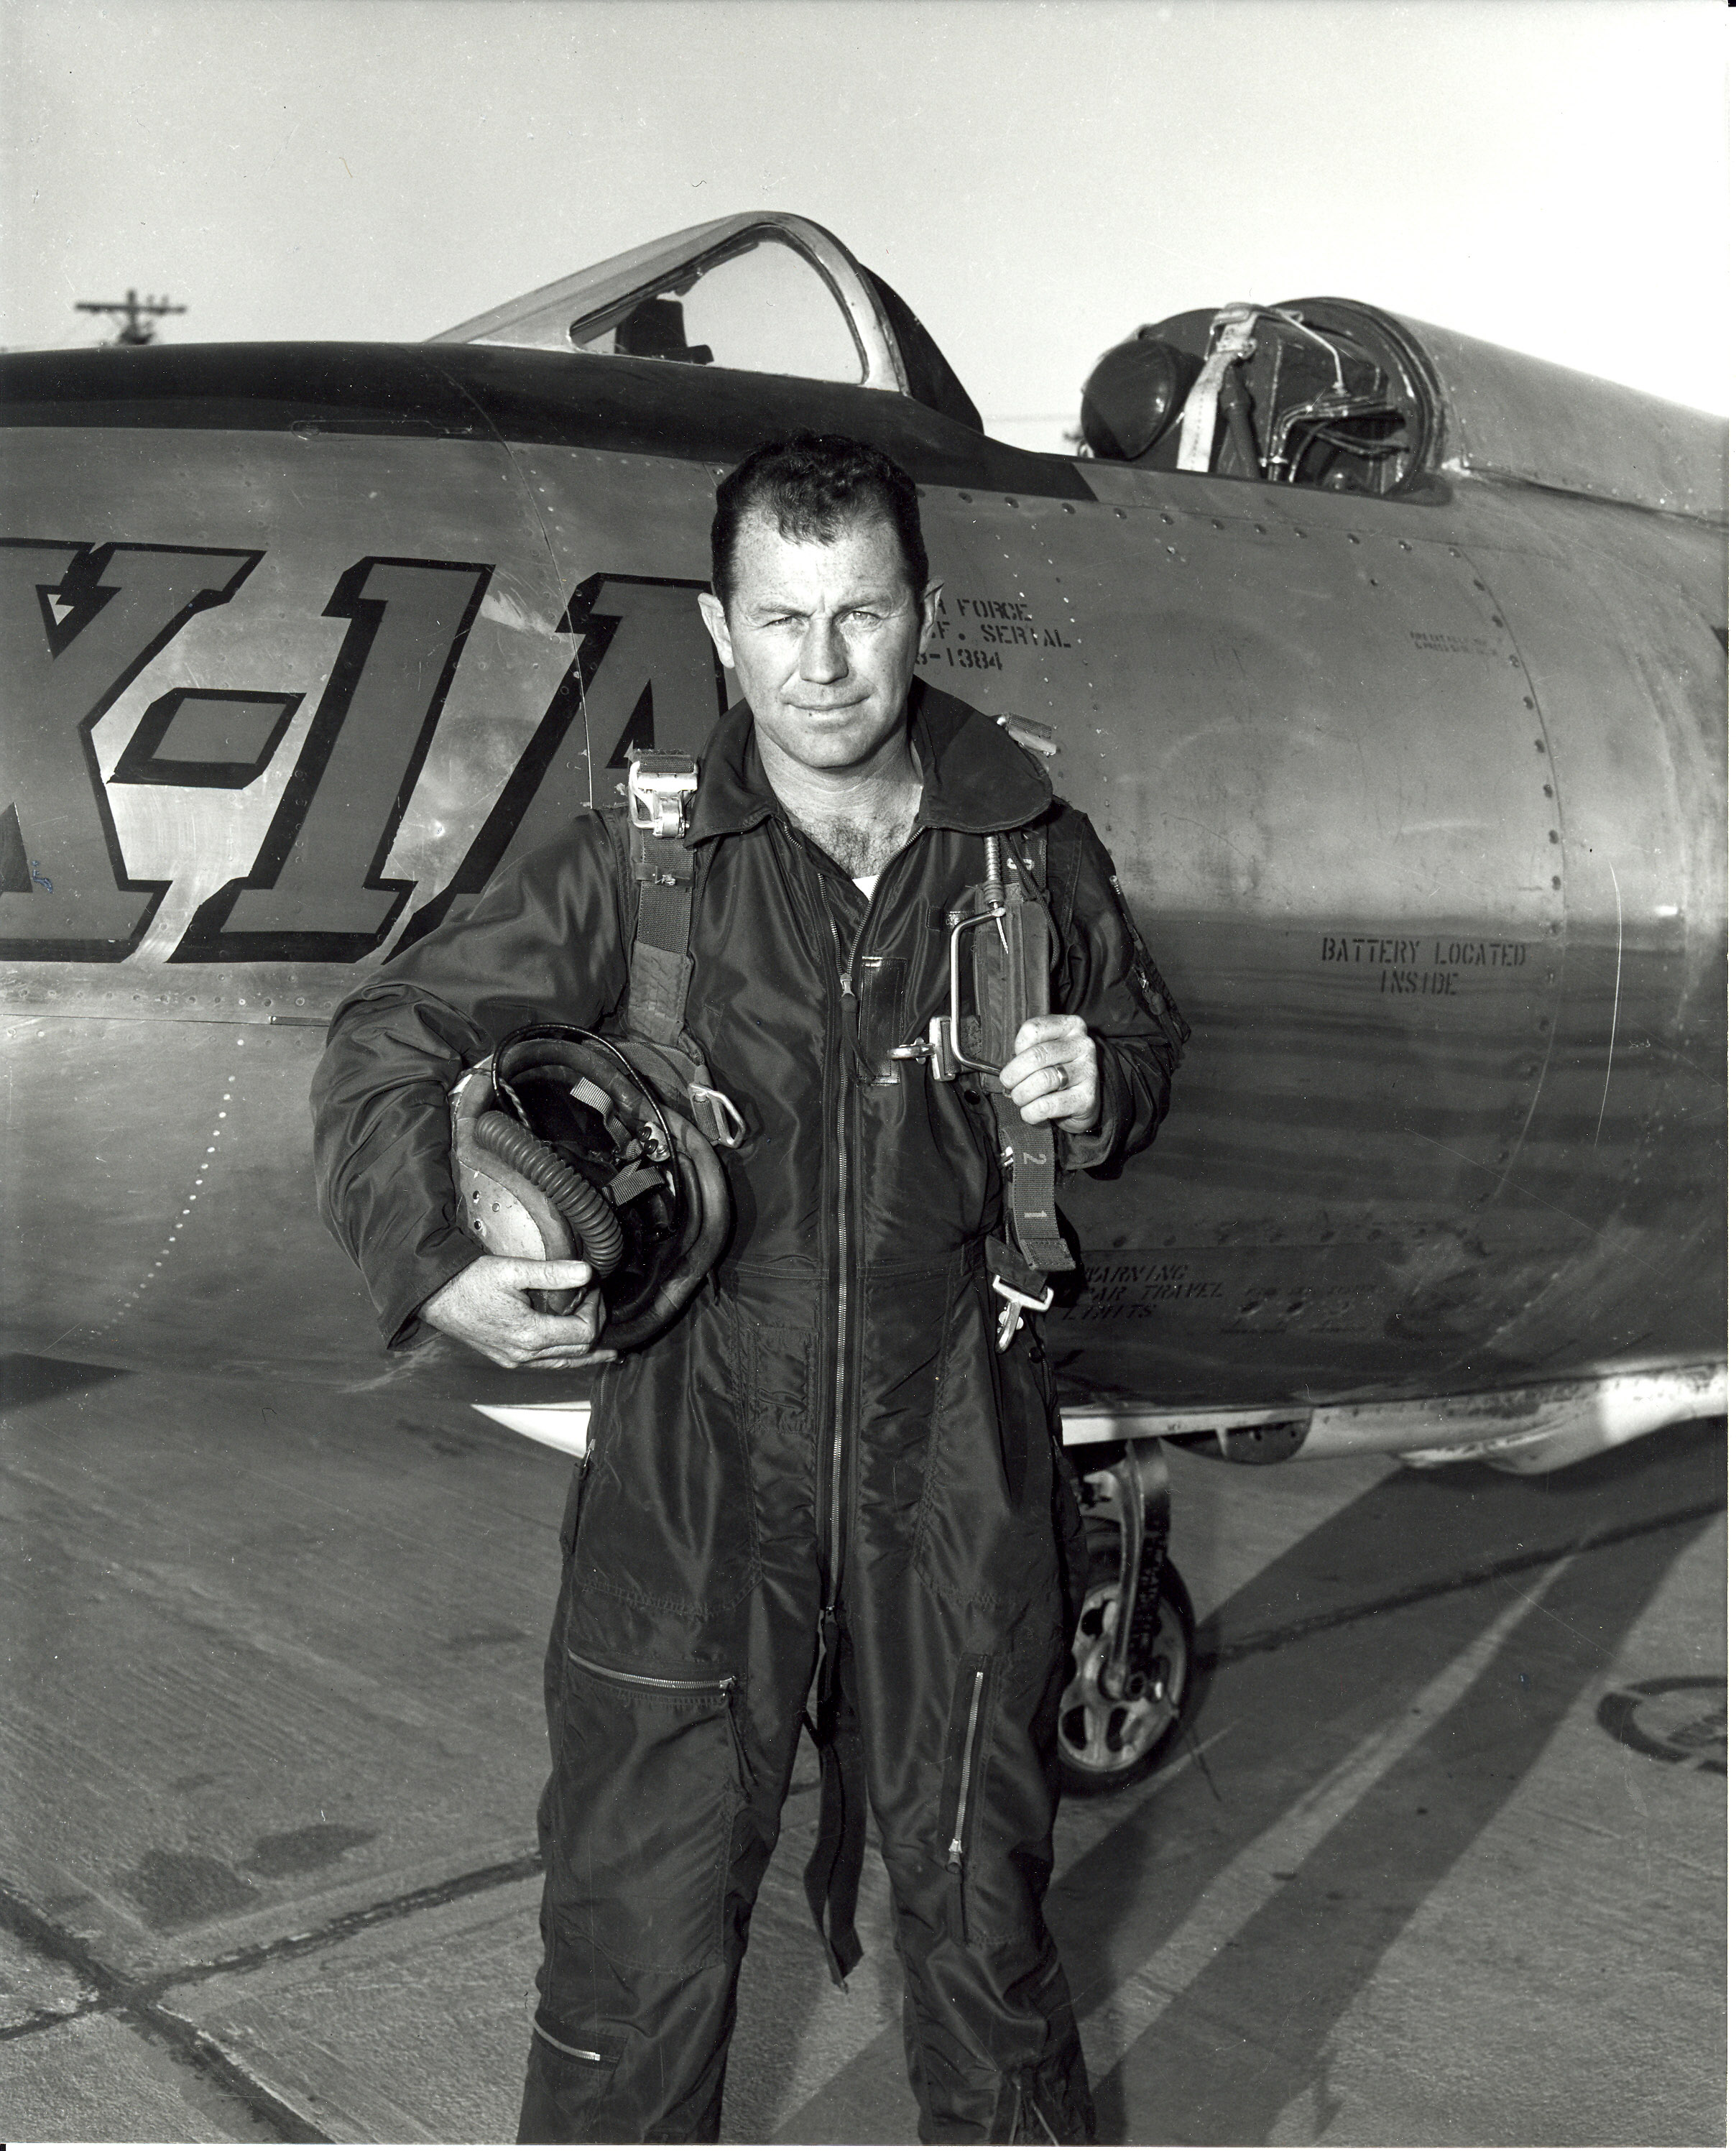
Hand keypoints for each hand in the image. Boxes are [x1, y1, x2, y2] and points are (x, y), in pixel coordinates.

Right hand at [420, 1255, 617, 1371]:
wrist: (434, 1296)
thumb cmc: (469, 1281)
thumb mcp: (511, 1270)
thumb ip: (552, 1273)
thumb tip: (588, 1273)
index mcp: (529, 1335)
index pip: (584, 1332)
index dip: (596, 1309)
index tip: (593, 1286)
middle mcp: (525, 1355)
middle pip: (579, 1351)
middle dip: (595, 1326)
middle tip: (597, 1301)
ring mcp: (514, 1360)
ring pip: (564, 1363)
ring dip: (587, 1352)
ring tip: (608, 1349)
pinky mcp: (506, 1358)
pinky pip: (546, 1363)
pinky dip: (566, 1357)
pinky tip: (573, 1351)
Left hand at [999, 1014, 1098, 1133]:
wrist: (1082, 1101)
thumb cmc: (1057, 1070)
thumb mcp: (1046, 1050)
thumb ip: (1030, 1048)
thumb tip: (1009, 1069)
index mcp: (1071, 1026)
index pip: (1033, 1029)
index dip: (1017, 1047)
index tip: (1017, 1057)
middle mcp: (1083, 1045)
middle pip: (1036, 1056)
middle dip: (1013, 1074)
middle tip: (1008, 1083)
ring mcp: (1088, 1071)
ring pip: (1042, 1081)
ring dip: (1021, 1094)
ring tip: (1019, 1098)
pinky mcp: (1086, 1099)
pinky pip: (1048, 1105)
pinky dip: (1031, 1111)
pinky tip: (1029, 1112)